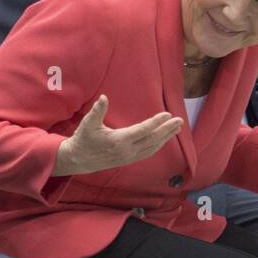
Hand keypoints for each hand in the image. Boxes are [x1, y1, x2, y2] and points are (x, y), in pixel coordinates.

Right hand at [53, 95, 182, 175]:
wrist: (78, 159)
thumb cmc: (83, 139)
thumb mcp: (88, 124)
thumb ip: (98, 110)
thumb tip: (104, 97)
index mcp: (119, 141)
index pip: (143, 131)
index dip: (156, 122)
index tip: (167, 114)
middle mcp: (127, 151)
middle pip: (152, 140)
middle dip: (167, 130)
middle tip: (179, 121)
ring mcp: (129, 157)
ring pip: (152, 147)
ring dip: (165, 138)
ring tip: (176, 129)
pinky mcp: (129, 160)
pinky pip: (148, 152)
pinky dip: (158, 145)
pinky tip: (163, 139)